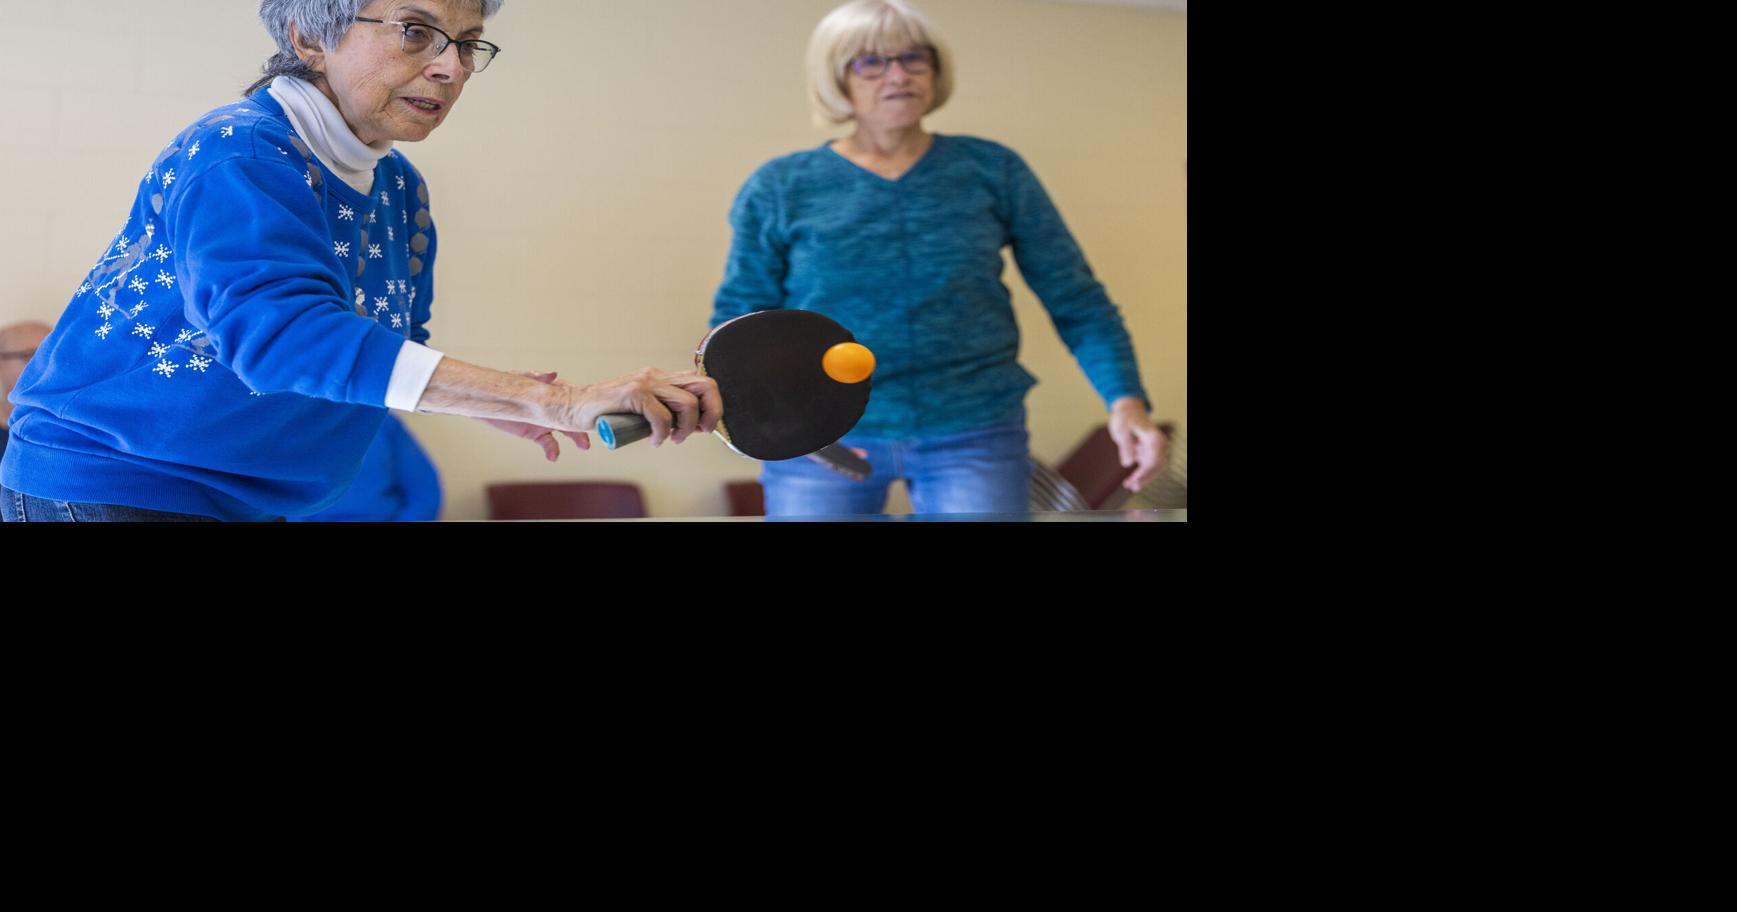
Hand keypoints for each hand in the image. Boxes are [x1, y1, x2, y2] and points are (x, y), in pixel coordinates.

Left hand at [478, 370, 591, 461]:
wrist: (487, 403)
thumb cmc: (506, 385)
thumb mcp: (521, 378)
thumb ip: (537, 377)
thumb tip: (552, 374)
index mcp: (555, 392)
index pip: (575, 397)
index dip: (586, 402)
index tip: (596, 408)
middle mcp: (554, 408)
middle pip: (574, 416)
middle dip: (586, 424)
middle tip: (596, 429)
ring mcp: (547, 421)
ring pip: (567, 431)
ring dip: (576, 438)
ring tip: (584, 445)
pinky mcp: (537, 434)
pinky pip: (549, 443)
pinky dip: (552, 450)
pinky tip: (553, 455)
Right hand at [561, 367, 722, 447]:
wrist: (573, 406)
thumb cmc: (606, 413)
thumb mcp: (642, 410)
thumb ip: (664, 411)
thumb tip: (694, 425)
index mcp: (660, 377)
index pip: (702, 383)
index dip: (712, 406)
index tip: (703, 426)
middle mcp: (656, 375)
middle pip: (705, 385)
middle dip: (711, 412)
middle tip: (698, 431)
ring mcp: (645, 382)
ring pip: (687, 403)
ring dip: (686, 427)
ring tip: (672, 438)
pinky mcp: (633, 394)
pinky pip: (662, 416)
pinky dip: (662, 433)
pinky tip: (653, 440)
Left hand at [1108, 396, 1167, 491]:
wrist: (1127, 410)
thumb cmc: (1124, 418)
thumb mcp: (1121, 430)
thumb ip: (1125, 446)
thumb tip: (1128, 464)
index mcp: (1154, 437)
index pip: (1155, 459)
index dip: (1146, 472)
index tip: (1135, 480)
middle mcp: (1159, 443)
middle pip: (1157, 466)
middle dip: (1146, 478)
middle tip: (1132, 487)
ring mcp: (1155, 448)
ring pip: (1154, 468)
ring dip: (1144, 478)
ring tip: (1129, 486)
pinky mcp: (1149, 452)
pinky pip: (1148, 467)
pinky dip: (1141, 475)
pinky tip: (1129, 482)